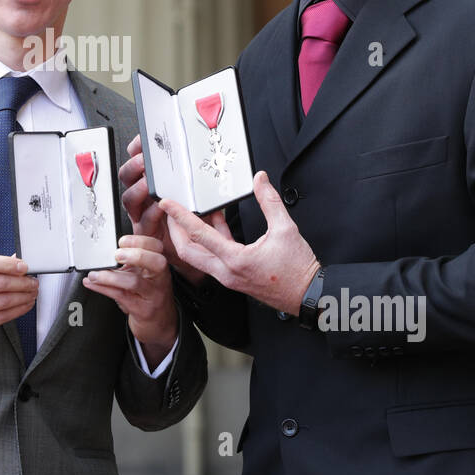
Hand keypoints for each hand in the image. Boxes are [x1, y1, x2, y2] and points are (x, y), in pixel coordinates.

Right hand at [0, 255, 37, 357]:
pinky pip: (1, 318)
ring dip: (23, 296)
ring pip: (2, 301)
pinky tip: (24, 305)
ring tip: (32, 292)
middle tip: (33, 281)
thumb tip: (13, 260)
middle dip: (22, 282)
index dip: (8, 263)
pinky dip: (17, 310)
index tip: (23, 266)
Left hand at [82, 233, 177, 368]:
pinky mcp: (143, 310)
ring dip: (110, 277)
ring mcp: (153, 295)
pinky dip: (103, 289)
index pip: (156, 247)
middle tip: (117, 255)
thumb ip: (130, 261)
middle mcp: (160, 279)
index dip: (140, 241)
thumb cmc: (149, 295)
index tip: (122, 241)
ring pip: (134, 282)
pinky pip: (121, 297)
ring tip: (94, 275)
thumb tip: (104, 250)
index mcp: (159, 266)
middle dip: (136, 255)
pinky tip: (91, 284)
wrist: (160, 323)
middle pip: (156, 262)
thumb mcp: (144, 275)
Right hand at [118, 134, 206, 285]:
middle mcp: (143, 196)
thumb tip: (204, 159)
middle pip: (126, 176)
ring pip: (129, 198)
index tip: (142, 140)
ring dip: (139, 188)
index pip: (137, 160)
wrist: (192, 251)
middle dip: (133, 166)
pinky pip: (143, 220)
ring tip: (149, 183)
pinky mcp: (145, 231)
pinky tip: (160, 206)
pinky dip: (151, 212)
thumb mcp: (196, 193)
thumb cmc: (192, 220)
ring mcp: (141, 214)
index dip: (136, 149)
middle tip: (144, 161)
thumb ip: (194, 180)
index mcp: (151, 182)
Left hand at [160, 170, 319, 312]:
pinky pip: (212, 257)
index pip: (198, 235)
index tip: (166, 204)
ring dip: (192, 235)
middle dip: (174, 230)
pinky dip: (209, 240)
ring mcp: (228, 276)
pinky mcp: (233, 276)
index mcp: (235, 260)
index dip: (179, 217)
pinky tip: (216, 222)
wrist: (307, 295)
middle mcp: (226, 271)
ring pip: (198, 256)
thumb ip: (270, 201)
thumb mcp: (285, 229)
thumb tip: (260, 180)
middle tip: (169, 211)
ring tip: (193, 212)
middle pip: (187, 251)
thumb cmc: (297, 269)